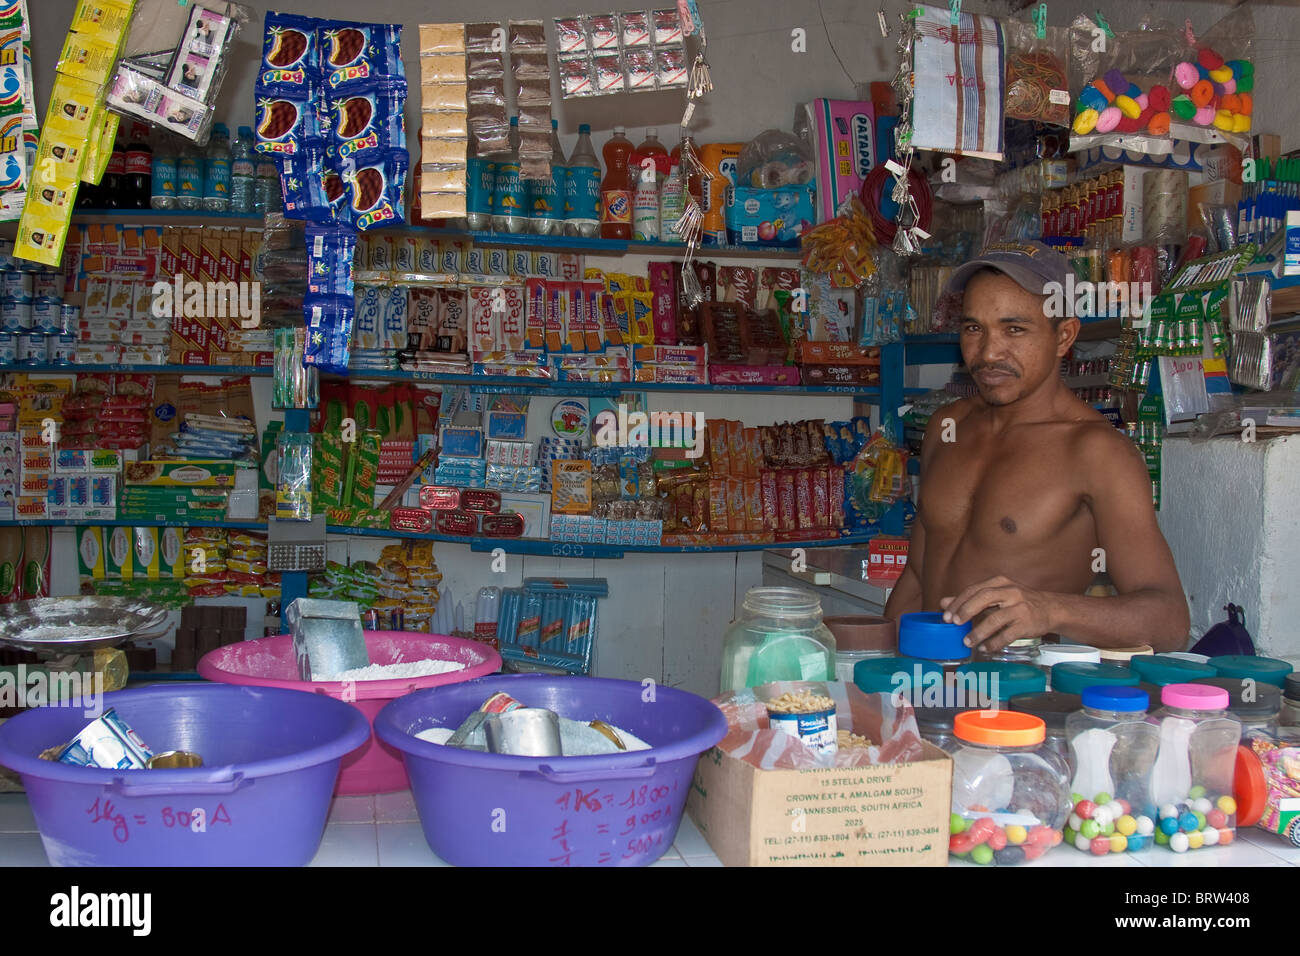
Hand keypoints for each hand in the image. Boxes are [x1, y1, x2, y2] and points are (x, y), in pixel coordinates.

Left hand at [940, 576, 1056, 652]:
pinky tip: (985, 648)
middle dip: (966, 610)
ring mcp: (1020, 607)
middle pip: (984, 597)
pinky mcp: (1027, 623)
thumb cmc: (1019, 602)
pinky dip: (994, 642)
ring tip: (967, 641)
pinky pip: (1008, 634)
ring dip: (978, 631)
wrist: (1051, 609)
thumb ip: (970, 599)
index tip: (947, 615)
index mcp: (999, 582)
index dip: (958, 602)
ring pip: (995, 618)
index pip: (974, 589)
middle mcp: (1010, 592)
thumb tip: (944, 602)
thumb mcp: (995, 595)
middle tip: (954, 623)